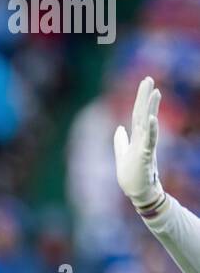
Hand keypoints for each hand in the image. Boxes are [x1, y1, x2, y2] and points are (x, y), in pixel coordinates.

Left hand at [113, 75, 164, 210]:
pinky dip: (152, 129)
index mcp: (137, 138)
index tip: (145, 83)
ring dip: (151, 108)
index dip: (140, 99)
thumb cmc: (132, 177)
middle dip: (145, 97)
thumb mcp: (122, 156)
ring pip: (148, 124)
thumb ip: (120, 141)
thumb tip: (118, 128)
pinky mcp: (146, 157)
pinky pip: (150, 141)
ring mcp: (145, 147)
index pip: (138, 115)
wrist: (138, 194)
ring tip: (155, 92)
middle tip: (149, 79)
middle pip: (143, 114)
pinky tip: (152, 117)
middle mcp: (143, 139)